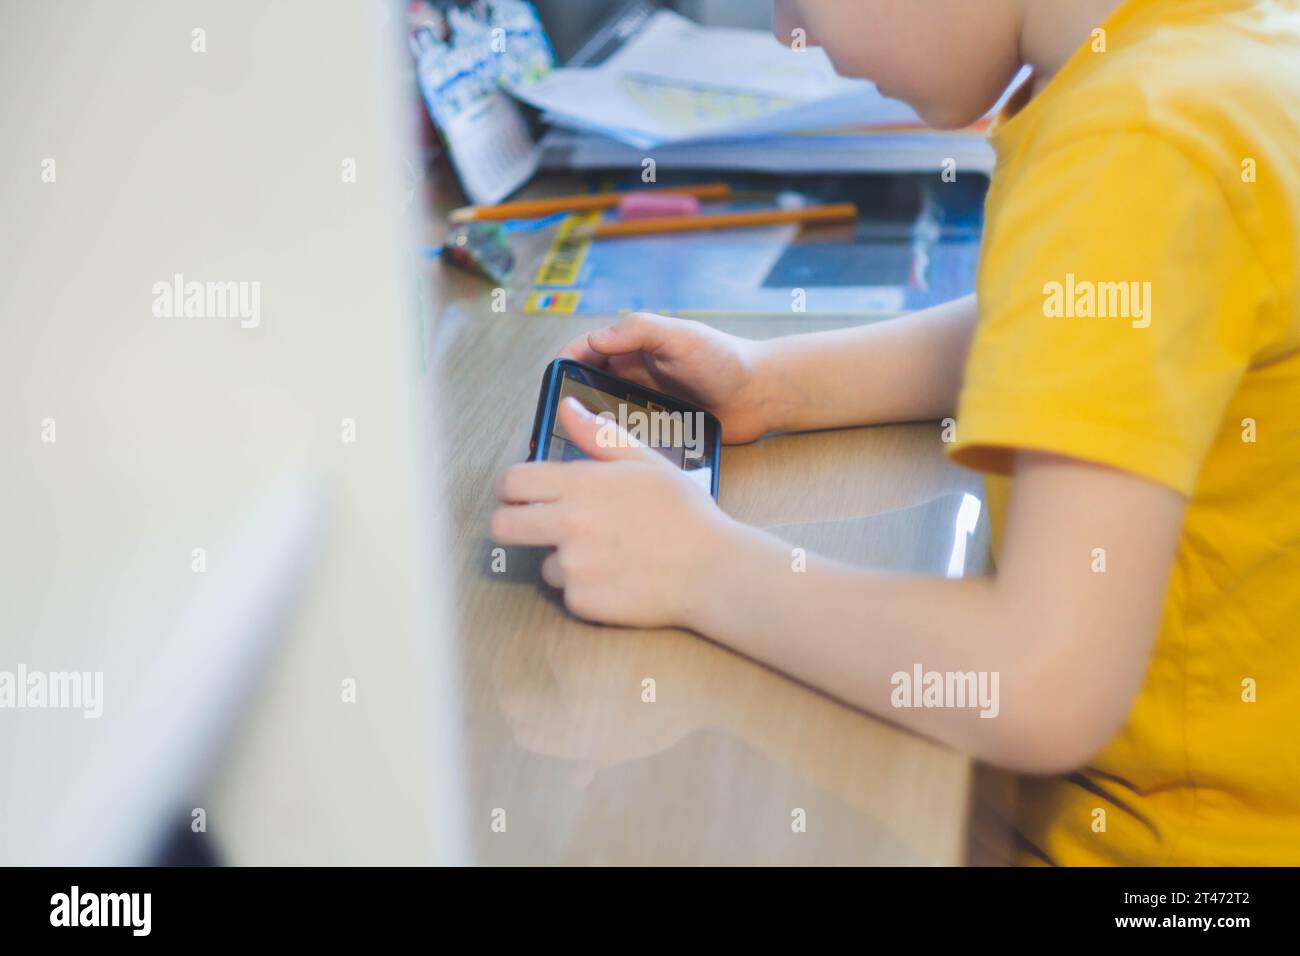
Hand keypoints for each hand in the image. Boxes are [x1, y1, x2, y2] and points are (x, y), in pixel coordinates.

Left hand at [490, 397, 736, 628]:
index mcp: (581, 485)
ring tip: (607, 556)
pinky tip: (618, 578)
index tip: (520, 495)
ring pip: (543, 563)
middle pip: (502, 526)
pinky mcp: (582, 601)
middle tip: (535, 527)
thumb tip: (566, 407)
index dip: (510, 488)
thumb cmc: (684, 514)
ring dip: (564, 561)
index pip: (513, 482)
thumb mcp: (646, 464)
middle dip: (511, 524)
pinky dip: (586, 589)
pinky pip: (568, 593)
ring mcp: (574, 566)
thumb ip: (599, 436)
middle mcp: (569, 524)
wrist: (712, 571)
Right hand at [558, 312, 773, 443]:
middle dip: (572, 401)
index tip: (553, 385)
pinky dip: (618, 445)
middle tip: (559, 422)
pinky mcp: (659, 430)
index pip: (587, 351)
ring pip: (605, 416)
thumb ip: (638, 330)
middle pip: (589, 386)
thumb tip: (594, 339)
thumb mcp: (680, 335)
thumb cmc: (726, 358)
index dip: (566, 365)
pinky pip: (630, 439)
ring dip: (593, 427)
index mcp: (635, 348)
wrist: (763, 394)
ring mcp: (646, 404)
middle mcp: (635, 375)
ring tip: (580, 444)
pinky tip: (611, 458)